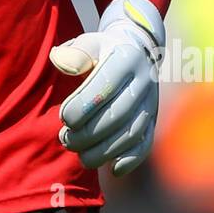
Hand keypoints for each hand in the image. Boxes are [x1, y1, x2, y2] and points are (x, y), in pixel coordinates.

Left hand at [49, 0, 164, 176]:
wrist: (137, 51)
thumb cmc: (103, 50)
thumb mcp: (89, 43)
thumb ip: (74, 53)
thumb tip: (60, 62)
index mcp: (126, 58)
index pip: (104, 86)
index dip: (82, 106)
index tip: (63, 117)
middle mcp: (143, 81)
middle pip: (117, 115)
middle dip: (88, 133)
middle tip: (65, 139)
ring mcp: (150, 103)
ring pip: (130, 134)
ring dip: (103, 150)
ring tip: (79, 153)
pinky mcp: (153, 120)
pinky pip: (145, 144)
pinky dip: (130, 160)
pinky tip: (112, 169)